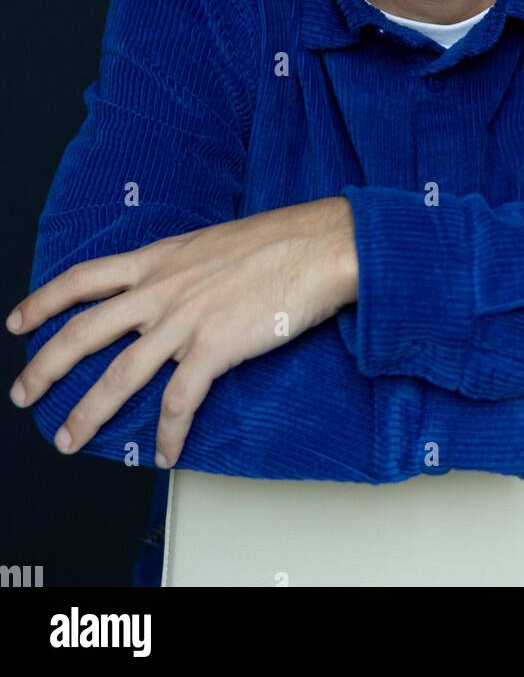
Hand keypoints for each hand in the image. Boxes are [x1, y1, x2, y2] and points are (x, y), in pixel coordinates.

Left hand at [6, 196, 357, 468]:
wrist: (323, 246)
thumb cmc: (282, 240)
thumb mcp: (214, 242)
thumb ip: (184, 266)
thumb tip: (176, 284)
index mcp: (161, 259)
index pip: (84, 278)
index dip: (44, 300)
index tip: (18, 320)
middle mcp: (163, 288)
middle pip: (83, 331)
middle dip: (44, 367)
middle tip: (24, 394)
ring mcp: (186, 319)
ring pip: (119, 375)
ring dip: (88, 413)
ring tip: (69, 440)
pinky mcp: (215, 347)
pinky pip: (179, 401)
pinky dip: (168, 433)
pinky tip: (164, 454)